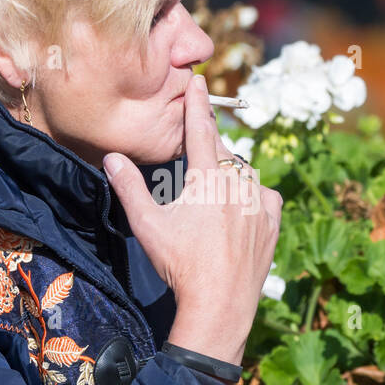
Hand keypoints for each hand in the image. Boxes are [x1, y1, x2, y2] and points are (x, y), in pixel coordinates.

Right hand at [103, 75, 281, 364]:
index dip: (197, 103)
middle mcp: (238, 183)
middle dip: (210, 145)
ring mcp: (259, 203)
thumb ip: (129, 187)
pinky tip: (242, 206)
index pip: (201, 129)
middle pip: (223, 151)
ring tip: (214, 187)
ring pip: (244, 173)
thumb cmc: (180, 264)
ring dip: (230, 172)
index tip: (199, 80)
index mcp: (207, 178)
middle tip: (197, 149)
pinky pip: (264, 195)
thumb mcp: (148, 225)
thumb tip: (112, 157)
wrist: (219, 304)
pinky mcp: (272, 222)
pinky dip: (252, 194)